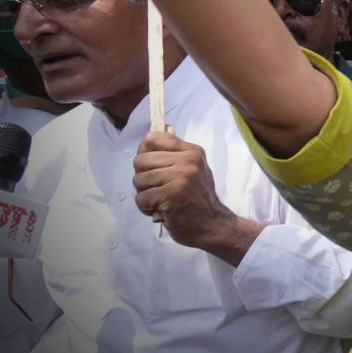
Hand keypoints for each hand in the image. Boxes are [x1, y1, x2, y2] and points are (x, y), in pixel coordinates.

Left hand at [133, 129, 261, 265]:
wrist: (213, 225)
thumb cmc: (198, 198)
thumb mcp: (193, 168)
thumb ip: (175, 151)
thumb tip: (164, 127)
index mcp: (191, 151)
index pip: (153, 138)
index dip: (146, 153)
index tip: (154, 167)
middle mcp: (188, 160)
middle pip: (140, 160)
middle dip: (143, 178)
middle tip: (158, 189)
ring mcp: (181, 177)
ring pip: (139, 180)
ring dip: (145, 194)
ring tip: (160, 200)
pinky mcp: (172, 195)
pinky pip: (141, 198)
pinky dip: (146, 207)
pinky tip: (160, 210)